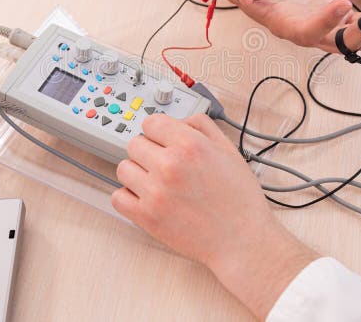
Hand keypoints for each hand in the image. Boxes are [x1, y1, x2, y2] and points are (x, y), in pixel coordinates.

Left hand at [112, 113, 317, 319]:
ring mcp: (155, 191)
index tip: (161, 141)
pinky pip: (118, 197)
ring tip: (155, 182)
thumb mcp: (228, 150)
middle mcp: (169, 165)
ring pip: (123, 168)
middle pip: (134, 143)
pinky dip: (128, 197)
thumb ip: (202, 127)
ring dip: (136, 173)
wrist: (242, 239)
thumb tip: (180, 121)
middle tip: (162, 165)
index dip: (157, 131)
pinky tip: (146, 198)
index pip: (150, 122)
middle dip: (148, 151)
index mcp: (190, 145)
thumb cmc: (239, 199)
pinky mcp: (146, 217)